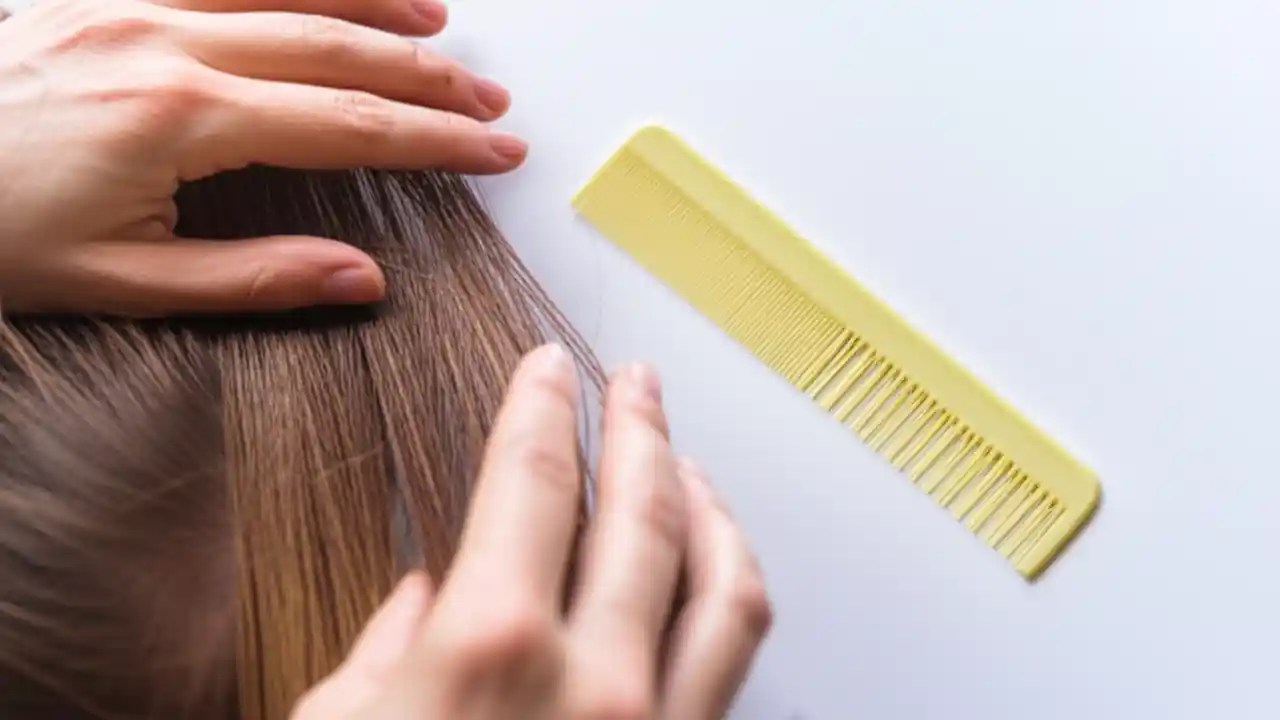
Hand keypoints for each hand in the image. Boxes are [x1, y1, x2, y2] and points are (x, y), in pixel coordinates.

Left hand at [0, 0, 524, 315]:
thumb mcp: (121, 285)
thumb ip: (253, 280)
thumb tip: (362, 282)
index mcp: (176, 117)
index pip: (345, 125)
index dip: (432, 139)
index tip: (494, 150)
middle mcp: (160, 40)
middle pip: (333, 46)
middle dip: (426, 75)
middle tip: (490, 101)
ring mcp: (127, 2)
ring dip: (373, 2)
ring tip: (440, 21)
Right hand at [292, 346, 772, 719]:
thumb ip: (384, 649)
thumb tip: (423, 595)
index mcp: (490, 647)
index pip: (533, 481)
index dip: (542, 408)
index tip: (547, 370)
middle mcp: (594, 680)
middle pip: (638, 509)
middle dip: (636, 427)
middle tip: (633, 382)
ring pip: (718, 576)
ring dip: (702, 499)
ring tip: (681, 458)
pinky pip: (734, 648)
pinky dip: (732, 580)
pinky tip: (716, 559)